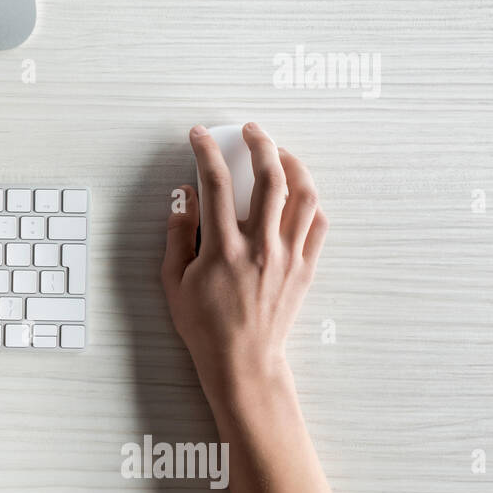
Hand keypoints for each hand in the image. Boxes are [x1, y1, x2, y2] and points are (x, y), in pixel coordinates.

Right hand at [161, 123, 327, 410]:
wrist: (242, 361)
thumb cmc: (205, 326)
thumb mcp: (174, 281)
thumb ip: (177, 234)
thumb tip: (183, 197)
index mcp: (222, 248)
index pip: (214, 184)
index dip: (205, 152)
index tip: (199, 136)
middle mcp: (259, 247)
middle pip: (269, 178)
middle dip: (260, 144)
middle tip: (251, 131)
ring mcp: (287, 256)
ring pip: (303, 195)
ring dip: (293, 166)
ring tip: (281, 154)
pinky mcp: (304, 268)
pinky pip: (318, 224)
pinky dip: (310, 201)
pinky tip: (298, 194)